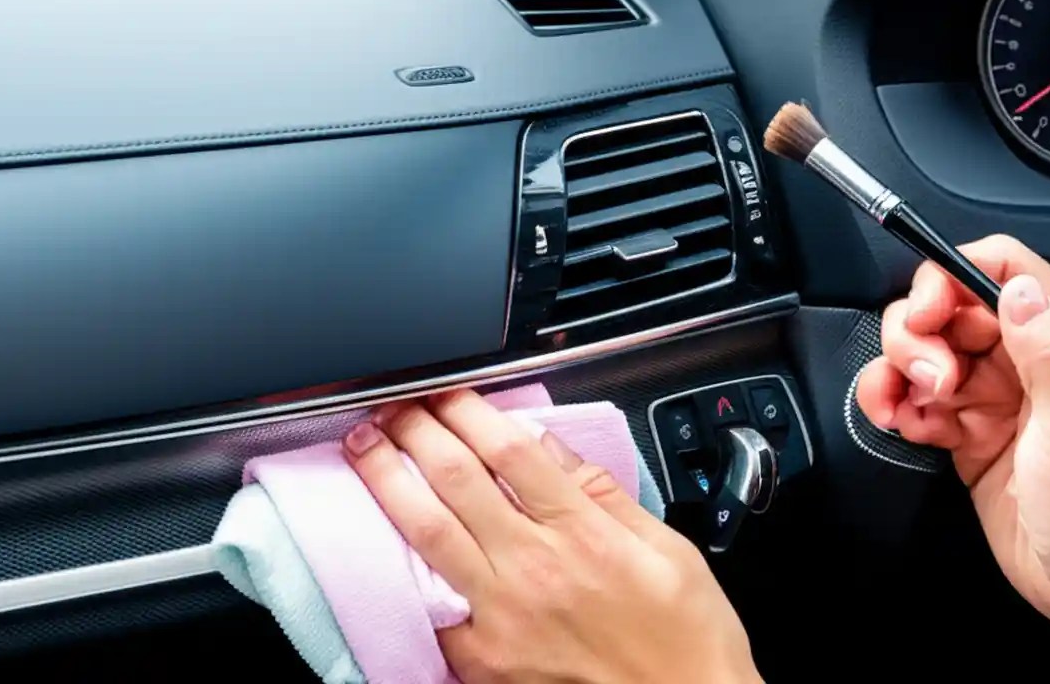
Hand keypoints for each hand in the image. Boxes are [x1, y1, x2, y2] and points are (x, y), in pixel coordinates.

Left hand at [342, 389, 761, 683]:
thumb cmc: (684, 639)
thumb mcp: (669, 549)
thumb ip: (605, 494)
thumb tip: (552, 450)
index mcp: (583, 533)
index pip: (508, 450)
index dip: (469, 410)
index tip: (447, 392)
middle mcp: (535, 567)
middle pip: (457, 479)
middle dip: (416, 431)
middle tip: (393, 406)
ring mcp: (502, 615)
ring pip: (428, 532)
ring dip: (388, 482)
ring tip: (365, 448)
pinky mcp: (484, 658)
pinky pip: (432, 606)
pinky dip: (405, 569)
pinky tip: (381, 540)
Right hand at [857, 235, 1049, 682]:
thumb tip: (1017, 288)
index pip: (1002, 270)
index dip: (952, 279)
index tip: (929, 316)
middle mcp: (1029, 359)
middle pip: (947, 305)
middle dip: (918, 334)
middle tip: (930, 380)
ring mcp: (993, 394)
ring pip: (921, 349)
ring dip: (898, 371)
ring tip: (910, 409)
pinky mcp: (964, 429)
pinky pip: (912, 396)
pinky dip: (895, 405)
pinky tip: (905, 427)